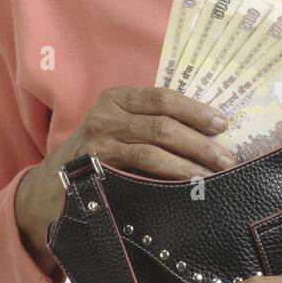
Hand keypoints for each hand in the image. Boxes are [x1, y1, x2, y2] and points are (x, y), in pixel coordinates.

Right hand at [53, 84, 233, 179]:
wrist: (55, 180)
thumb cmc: (100, 148)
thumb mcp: (120, 123)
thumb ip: (152, 120)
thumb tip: (207, 130)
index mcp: (118, 97)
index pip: (163, 97)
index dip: (195, 109)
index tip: (222, 123)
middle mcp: (106, 115)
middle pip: (162, 124)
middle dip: (199, 141)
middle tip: (226, 157)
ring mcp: (99, 143)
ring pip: (153, 150)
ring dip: (188, 163)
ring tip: (211, 175)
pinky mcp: (97, 170)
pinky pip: (139, 172)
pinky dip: (167, 178)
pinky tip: (185, 185)